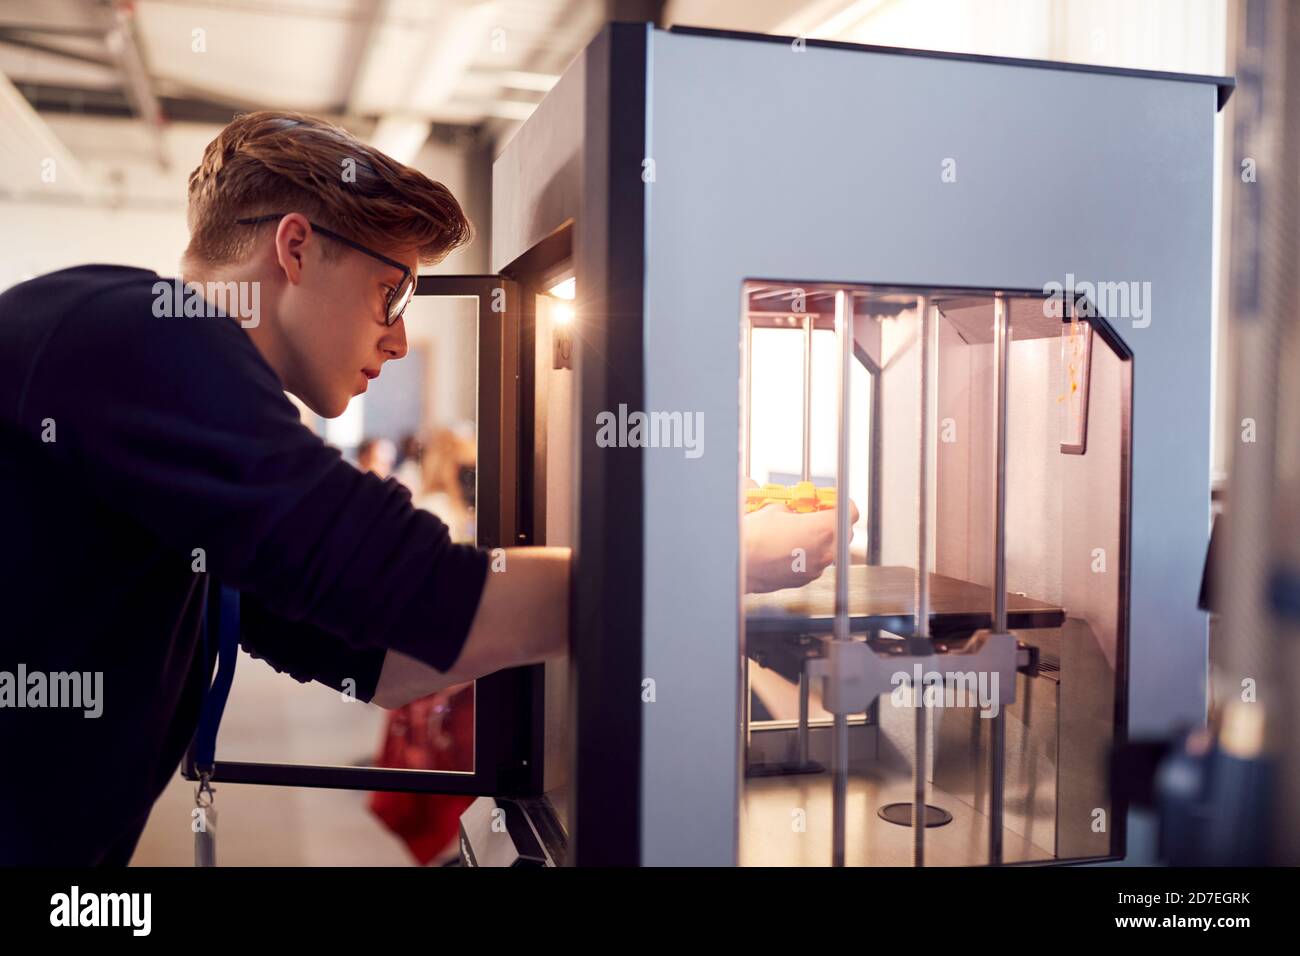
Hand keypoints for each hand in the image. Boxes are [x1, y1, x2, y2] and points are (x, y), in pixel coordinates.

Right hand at [743, 497, 859, 593]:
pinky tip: (790, 548)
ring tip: (798, 531)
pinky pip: (815, 563)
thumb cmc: (754, 538)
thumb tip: (789, 502)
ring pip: (829, 549)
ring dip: (819, 539)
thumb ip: (791, 505)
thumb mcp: (774, 509)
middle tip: (814, 513)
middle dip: (831, 521)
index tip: (831, 501)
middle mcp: (825, 551)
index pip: (851, 512)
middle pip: (843, 532)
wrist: (739, 564)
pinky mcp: (804, 579)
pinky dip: (808, 554)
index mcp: (823, 529)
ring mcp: (816, 568)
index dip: (842, 503)